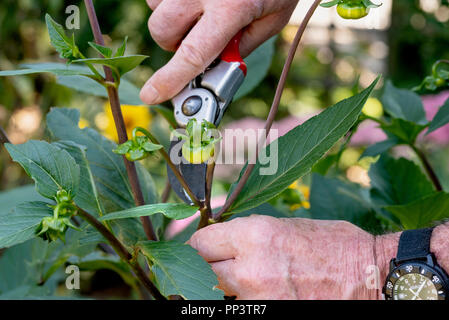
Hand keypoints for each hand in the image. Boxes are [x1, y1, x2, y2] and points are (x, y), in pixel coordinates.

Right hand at [140, 0, 298, 104]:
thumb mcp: (271, 21)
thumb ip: (240, 47)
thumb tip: (211, 70)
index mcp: (231, 8)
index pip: (193, 54)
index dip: (170, 79)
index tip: (151, 95)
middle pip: (161, 30)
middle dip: (173, 43)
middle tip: (197, 38)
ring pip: (156, 7)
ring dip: (172, 17)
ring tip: (200, 9)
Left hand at [188, 215, 379, 298]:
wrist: (370, 275)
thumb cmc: (332, 244)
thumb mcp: (284, 226)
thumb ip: (247, 235)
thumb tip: (220, 242)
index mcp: (254, 234)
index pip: (199, 244)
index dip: (197, 247)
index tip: (201, 250)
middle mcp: (250, 267)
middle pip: (202, 272)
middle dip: (204, 268)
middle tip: (216, 268)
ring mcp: (260, 298)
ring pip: (219, 295)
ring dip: (224, 289)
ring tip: (244, 281)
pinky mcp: (270, 314)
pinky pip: (242, 309)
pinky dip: (244, 301)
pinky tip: (258, 294)